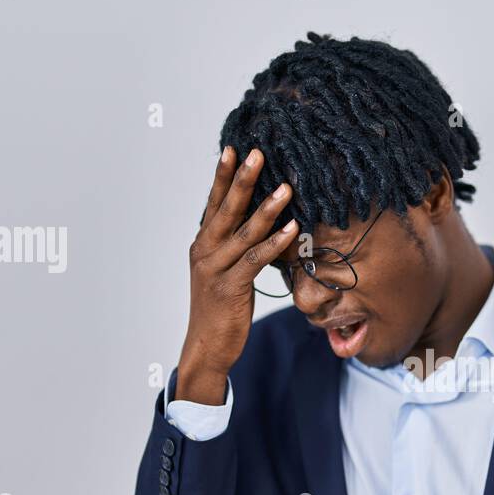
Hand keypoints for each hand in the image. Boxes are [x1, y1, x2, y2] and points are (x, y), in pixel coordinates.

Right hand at [176, 146, 298, 403]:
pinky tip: (291, 228)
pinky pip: (255, 260)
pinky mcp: (230, 287)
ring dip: (266, 208)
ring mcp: (215, 269)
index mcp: (202, 243)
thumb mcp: (223, 271)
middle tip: (257, 153)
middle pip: (226, 208)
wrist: (206, 346)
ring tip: (285, 187)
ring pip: (243, 232)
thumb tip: (256, 222)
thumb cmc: (220, 308)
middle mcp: (205, 251)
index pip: (213, 203)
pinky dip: (274, 243)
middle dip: (242, 179)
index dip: (222, 176)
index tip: (233, 149)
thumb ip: (234, 246)